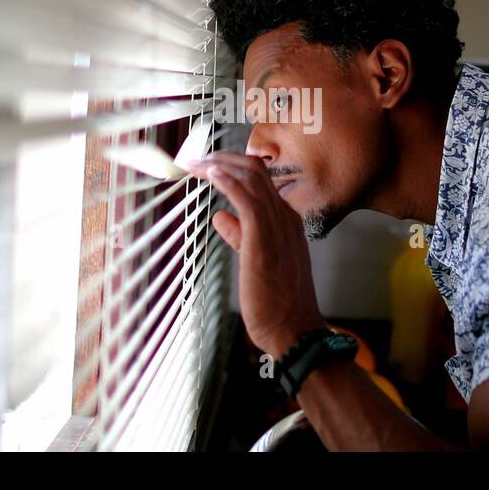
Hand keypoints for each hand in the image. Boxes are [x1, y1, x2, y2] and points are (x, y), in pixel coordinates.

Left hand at [185, 152, 326, 357]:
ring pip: (251, 178)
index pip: (260, 179)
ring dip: (219, 165)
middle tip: (194, 160)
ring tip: (194, 164)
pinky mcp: (264, 239)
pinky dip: (228, 182)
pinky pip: (248, 199)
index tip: (205, 167)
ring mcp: (277, 226)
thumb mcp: (256, 261)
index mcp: (286, 221)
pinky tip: (211, 175)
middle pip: (255, 170)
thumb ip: (240, 236)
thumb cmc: (277, 303)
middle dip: (220, 159)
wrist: (294, 330)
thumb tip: (221, 217)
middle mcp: (285, 217)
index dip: (230, 167)